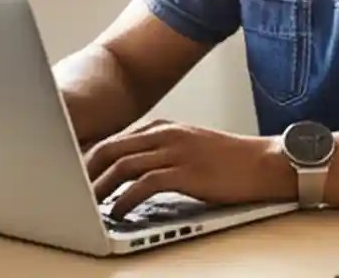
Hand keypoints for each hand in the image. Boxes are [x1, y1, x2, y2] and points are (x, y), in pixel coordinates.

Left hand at [85, 119, 295, 217]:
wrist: (265, 163)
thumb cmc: (230, 161)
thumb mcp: (190, 148)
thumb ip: (161, 153)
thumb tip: (131, 171)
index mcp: (165, 127)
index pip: (116, 139)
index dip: (91, 158)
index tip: (77, 176)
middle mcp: (167, 134)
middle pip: (111, 148)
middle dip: (87, 171)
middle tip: (73, 191)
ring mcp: (176, 151)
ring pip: (123, 164)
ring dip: (101, 186)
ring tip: (88, 204)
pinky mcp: (186, 172)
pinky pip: (144, 184)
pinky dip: (126, 198)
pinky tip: (119, 211)